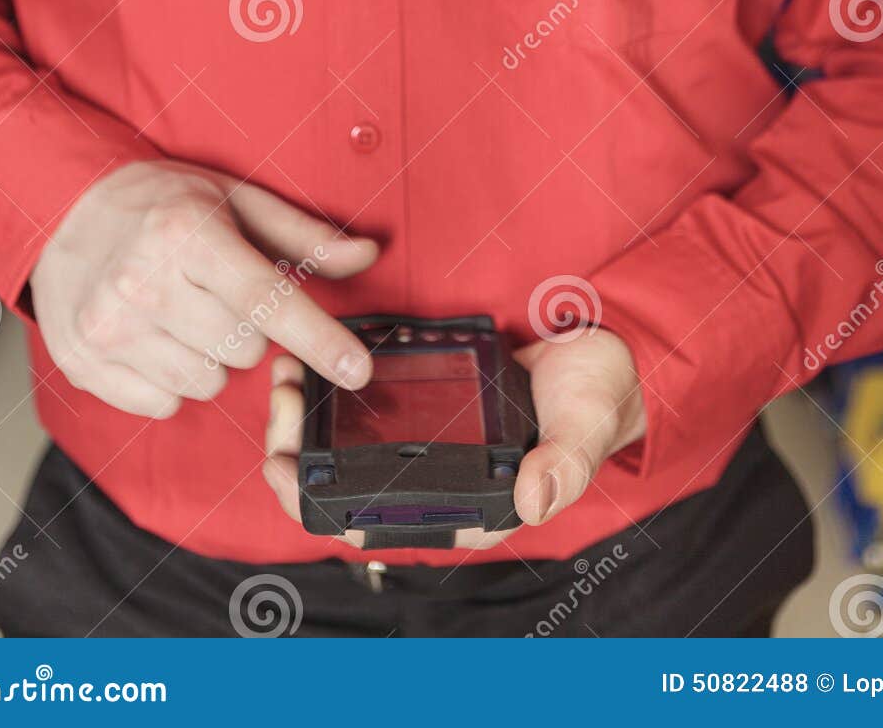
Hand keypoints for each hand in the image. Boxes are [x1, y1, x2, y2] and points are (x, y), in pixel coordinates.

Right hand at [30, 160, 377, 418]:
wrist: (63, 208)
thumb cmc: (162, 204)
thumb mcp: (235, 200)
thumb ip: (303, 235)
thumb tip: (368, 253)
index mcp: (187, 233)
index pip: (267, 300)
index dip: (320, 339)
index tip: (359, 371)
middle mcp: (143, 281)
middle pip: (244, 349)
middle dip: (248, 330)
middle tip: (220, 294)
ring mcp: (109, 328)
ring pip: (206, 382)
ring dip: (212, 358)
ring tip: (185, 313)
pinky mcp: (84, 363)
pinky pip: (163, 404)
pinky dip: (172, 380)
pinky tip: (155, 338)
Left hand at [262, 327, 644, 551]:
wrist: (605, 356)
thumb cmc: (597, 402)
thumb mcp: (583, 428)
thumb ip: (562, 465)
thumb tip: (531, 501)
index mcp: (471, 506)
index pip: (384, 526)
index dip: (325, 508)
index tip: (284, 471)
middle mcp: (441, 483)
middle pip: (350, 486)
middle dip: (298, 452)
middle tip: (277, 405)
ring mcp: (430, 443)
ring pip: (350, 445)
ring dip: (306, 419)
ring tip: (283, 375)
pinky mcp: (427, 403)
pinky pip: (369, 405)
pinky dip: (332, 386)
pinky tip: (308, 358)